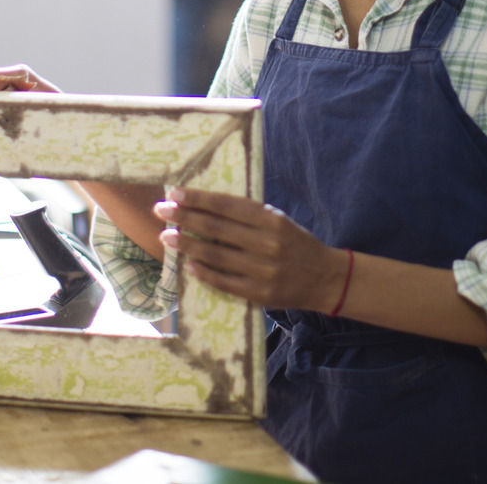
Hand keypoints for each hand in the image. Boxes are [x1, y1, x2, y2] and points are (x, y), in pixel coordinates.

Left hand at [154, 187, 347, 311]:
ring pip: (215, 254)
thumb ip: (248, 216)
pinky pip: (224, 282)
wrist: (324, 278)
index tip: (175, 192)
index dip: (198, 198)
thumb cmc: (296, 244)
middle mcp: (267, 243)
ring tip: (167, 237)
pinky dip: (204, 272)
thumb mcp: (279, 221)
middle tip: (161, 210)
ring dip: (187, 245)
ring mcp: (262, 270)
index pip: (227, 205)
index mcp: (272, 220)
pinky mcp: (259, 293)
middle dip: (184, 217)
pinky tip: (188, 264)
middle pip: (216, 227)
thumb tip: (205, 207)